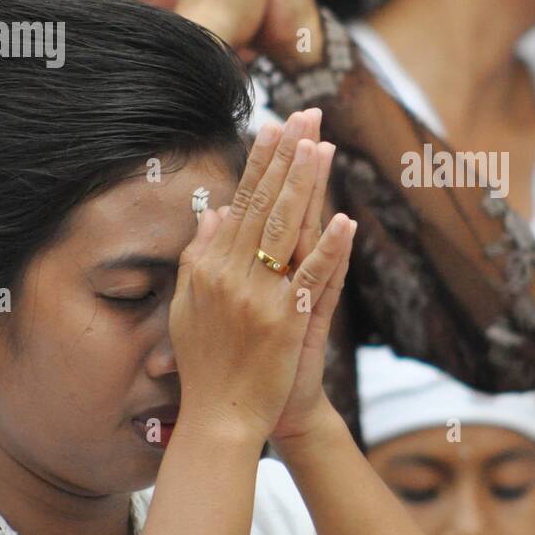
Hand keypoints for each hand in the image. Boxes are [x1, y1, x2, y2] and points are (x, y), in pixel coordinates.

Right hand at [168, 109, 351, 442]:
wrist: (221, 418)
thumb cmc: (206, 364)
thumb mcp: (189, 307)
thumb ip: (199, 257)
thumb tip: (213, 213)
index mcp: (209, 268)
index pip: (241, 203)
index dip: (259, 164)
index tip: (273, 126)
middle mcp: (231, 275)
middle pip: (265, 205)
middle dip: (286, 158)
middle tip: (305, 116)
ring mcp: (259, 298)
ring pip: (287, 230)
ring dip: (306, 186)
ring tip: (322, 147)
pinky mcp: (286, 322)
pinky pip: (312, 279)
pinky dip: (329, 250)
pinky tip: (345, 220)